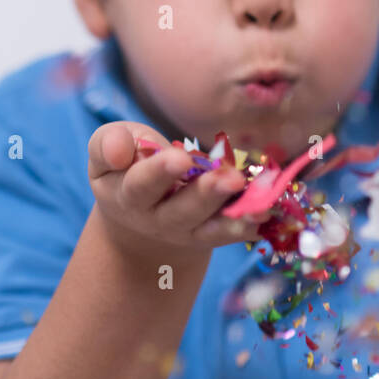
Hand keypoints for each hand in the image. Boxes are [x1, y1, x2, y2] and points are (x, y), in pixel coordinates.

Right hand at [87, 120, 271, 262]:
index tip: (180, 157)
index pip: (142, 184)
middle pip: (183, 210)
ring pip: (212, 227)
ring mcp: (187, 230)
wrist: (137, 212)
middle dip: (207, 194)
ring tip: (261, 205)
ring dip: (237, 217)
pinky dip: (252, 226)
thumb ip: (108, 144)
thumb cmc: (124, 166)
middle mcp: (159, 218)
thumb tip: (120, 150)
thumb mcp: (106, 152)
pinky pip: (233, 233)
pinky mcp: (211, 234)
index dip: (160, 172)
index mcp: (128, 194)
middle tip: (229, 178)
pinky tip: (271, 214)